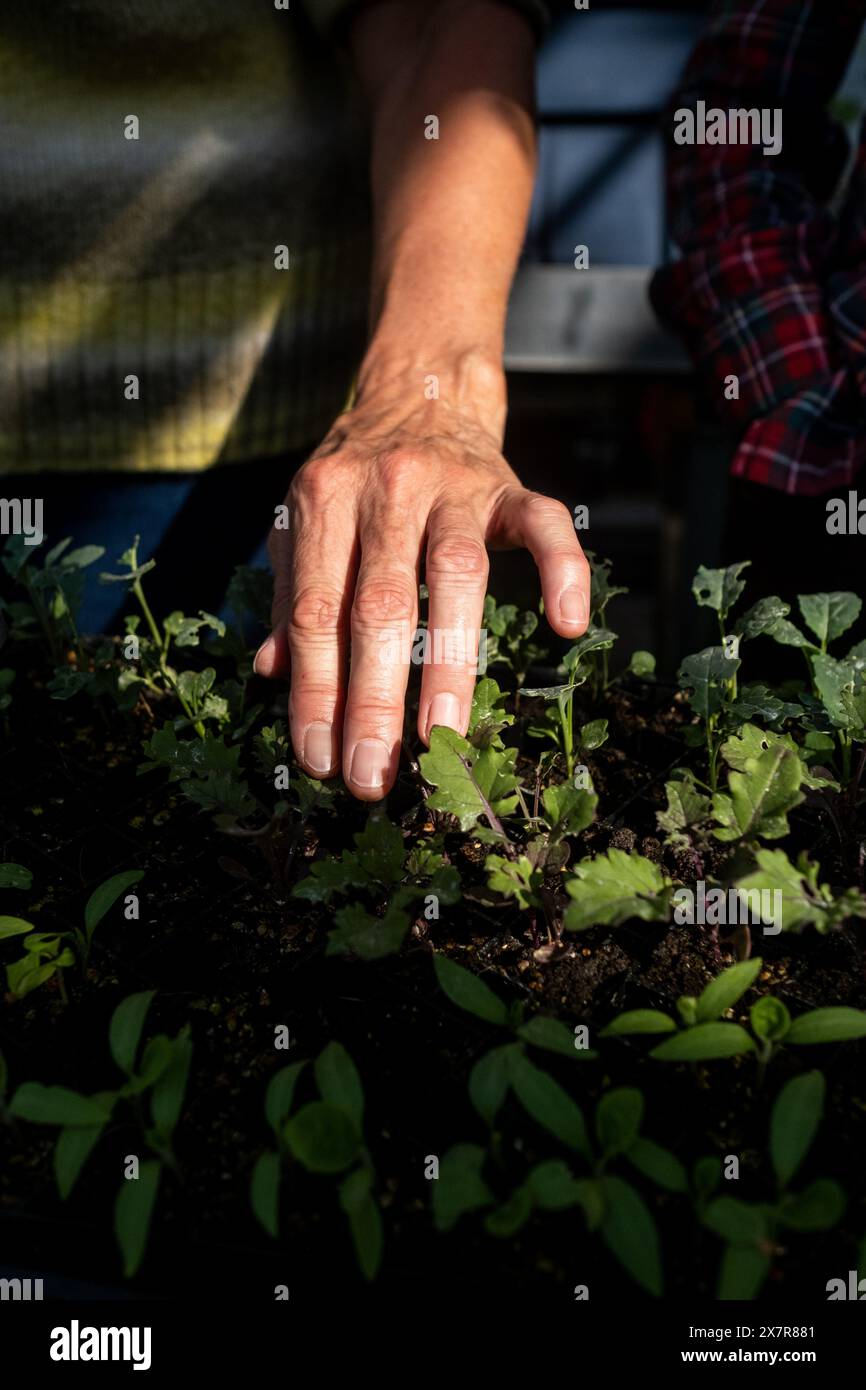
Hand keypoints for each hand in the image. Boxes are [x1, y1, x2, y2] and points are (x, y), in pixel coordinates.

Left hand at [254, 359, 589, 800]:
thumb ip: (291, 595)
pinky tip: (566, 627)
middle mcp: (385, 489)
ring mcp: (454, 485)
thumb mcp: (305, 523)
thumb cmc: (355, 478)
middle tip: (373, 776)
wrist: (419, 391)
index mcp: (322, 502)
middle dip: (373, 699)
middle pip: (379, 604)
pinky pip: (546, 524)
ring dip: (447, 664)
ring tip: (443, 741)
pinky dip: (562, 571)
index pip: (314, 611)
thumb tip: (273, 673)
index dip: (314, 692)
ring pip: (456, 577)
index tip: (319, 761)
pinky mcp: (511, 484)